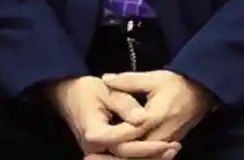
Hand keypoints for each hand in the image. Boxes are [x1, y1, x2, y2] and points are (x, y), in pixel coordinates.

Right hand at [48, 76, 179, 157]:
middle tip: (174, 146)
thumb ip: (125, 105)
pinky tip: (162, 152)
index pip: (122, 142)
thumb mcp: (106, 91)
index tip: (166, 138)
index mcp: (94, 132)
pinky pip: (123, 158)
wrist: (68, 95)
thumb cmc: (87, 90)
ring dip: (149, 157)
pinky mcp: (104, 152)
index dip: (144, 141)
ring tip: (173, 150)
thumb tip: (142, 118)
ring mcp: (98, 152)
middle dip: (151, 152)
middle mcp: (94, 148)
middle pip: (125, 156)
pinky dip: (142, 156)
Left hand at [102, 70, 214, 152]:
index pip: (128, 133)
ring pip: (142, 158)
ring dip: (123, 159)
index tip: (93, 139)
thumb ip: (128, 80)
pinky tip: (122, 157)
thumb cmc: (177, 83)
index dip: (110, 138)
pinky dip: (136, 159)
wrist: (203, 91)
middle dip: (113, 155)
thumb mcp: (153, 78)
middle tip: (90, 156)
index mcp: (155, 117)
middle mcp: (161, 134)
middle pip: (134, 152)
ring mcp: (167, 142)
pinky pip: (151, 158)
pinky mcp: (170, 145)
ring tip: (101, 157)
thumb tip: (106, 79)